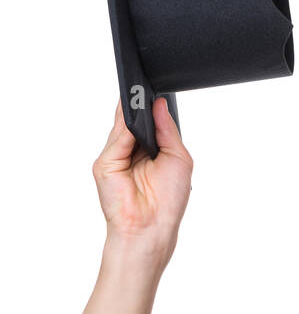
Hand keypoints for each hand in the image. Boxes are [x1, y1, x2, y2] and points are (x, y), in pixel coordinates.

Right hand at [93, 96, 192, 265]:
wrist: (151, 226)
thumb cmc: (168, 200)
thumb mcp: (178, 158)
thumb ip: (168, 130)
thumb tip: (160, 104)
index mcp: (149, 152)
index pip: (146, 123)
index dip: (149, 108)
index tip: (153, 89)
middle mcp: (131, 153)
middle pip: (131, 121)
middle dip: (139, 105)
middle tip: (145, 86)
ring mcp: (116, 157)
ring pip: (121, 126)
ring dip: (131, 112)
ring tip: (139, 96)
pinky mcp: (104, 164)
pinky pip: (116, 140)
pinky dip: (125, 128)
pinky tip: (133, 118)